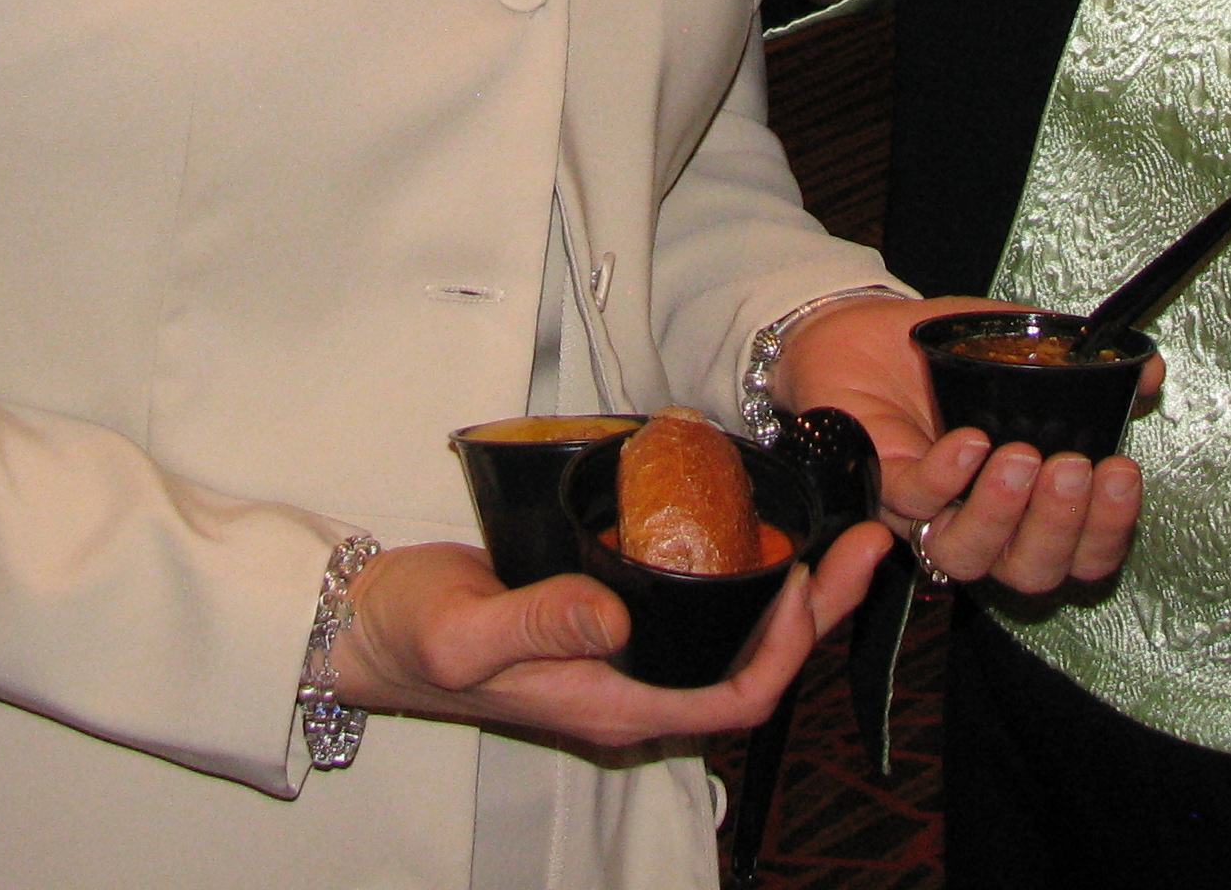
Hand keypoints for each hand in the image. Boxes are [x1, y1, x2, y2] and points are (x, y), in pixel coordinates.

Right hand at [329, 526, 889, 746]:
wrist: (363, 627)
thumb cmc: (410, 634)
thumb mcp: (466, 628)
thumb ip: (542, 622)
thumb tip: (620, 615)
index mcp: (610, 702)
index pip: (733, 696)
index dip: (786, 648)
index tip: (813, 580)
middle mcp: (628, 689)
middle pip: (750, 664)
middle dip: (817, 611)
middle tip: (866, 539)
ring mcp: (619, 658)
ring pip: (729, 637)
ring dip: (788, 590)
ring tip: (832, 529)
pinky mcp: (606, 624)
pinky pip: (695, 612)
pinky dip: (737, 575)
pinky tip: (750, 529)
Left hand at [774, 291, 1148, 595]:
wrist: (862, 325)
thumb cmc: (949, 350)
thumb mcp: (1025, 346)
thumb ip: (1085, 363)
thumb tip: (1151, 374)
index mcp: (1026, 503)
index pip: (1079, 553)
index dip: (1107, 530)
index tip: (1123, 472)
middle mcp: (979, 523)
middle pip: (1029, 572)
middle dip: (1060, 527)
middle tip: (1071, 467)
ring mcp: (926, 512)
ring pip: (966, 557)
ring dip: (1001, 516)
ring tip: (1021, 460)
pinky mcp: (879, 484)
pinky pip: (912, 501)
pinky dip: (944, 478)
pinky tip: (969, 442)